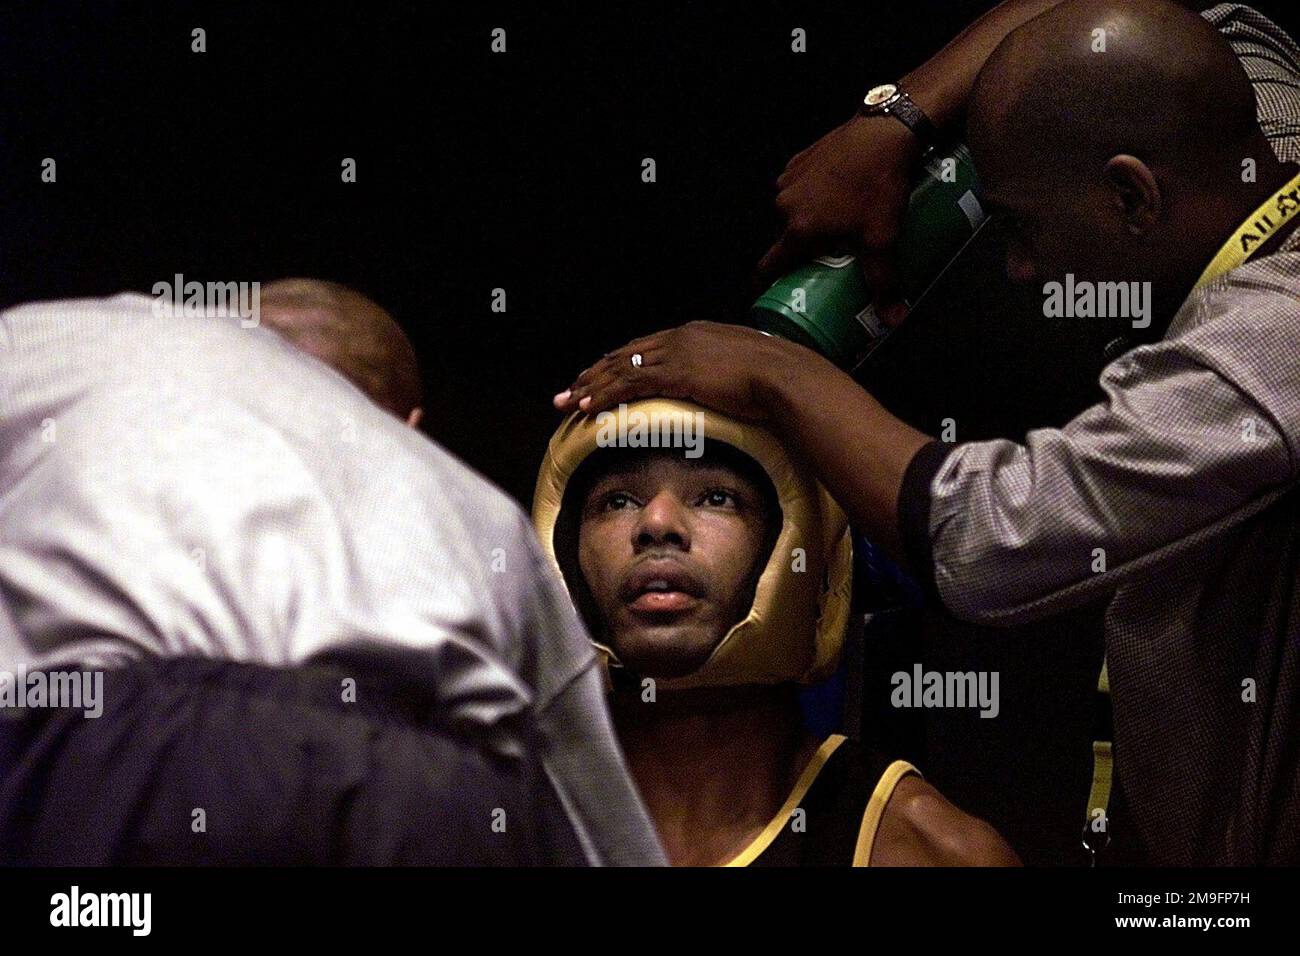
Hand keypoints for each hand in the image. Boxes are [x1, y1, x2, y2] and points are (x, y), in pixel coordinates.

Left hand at [552, 321, 818, 422]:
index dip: (618, 364)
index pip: (645, 349)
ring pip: (618, 369)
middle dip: (593, 374)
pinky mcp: (673, 372)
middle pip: (624, 355)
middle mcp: (679, 337)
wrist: (784, 376)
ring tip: (566, 403)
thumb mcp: (745, 371)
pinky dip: (603, 395)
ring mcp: (675, 352)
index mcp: (694, 334)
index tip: (599, 378)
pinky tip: (586, 408)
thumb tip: (726, 388)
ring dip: (588, 387)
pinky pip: (627, 383)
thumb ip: (725, 375)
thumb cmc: (775, 380)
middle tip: (569, 390)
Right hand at [755, 114, 919, 327]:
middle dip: (804, 248)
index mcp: (798, 229)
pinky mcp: (801, 158)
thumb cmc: (878, 185)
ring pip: (793, 211)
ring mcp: (791, 179)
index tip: (768, 290)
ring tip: (839, 220)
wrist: (885, 131)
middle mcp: (786, 204)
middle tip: (828, 253)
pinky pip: (800, 186)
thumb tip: (892, 319)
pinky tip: (838, 192)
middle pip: (787, 238)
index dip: (767, 281)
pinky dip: (813, 194)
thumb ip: (882, 281)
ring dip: (809, 219)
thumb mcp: (881, 238)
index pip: (770, 264)